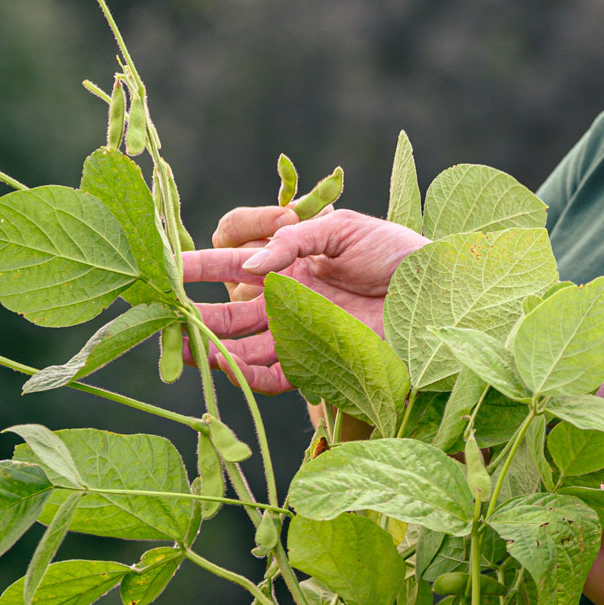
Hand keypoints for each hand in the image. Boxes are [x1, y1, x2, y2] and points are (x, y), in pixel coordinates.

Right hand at [180, 209, 426, 392]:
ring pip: (242, 344)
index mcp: (290, 261)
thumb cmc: (396, 251)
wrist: (442, 290)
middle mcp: (288, 299)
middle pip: (228, 308)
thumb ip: (294, 240)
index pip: (232, 261)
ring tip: (180, 344)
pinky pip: (273, 373)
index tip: (168, 266)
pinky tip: (223, 368)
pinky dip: (246, 374)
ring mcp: (300, 332)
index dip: (199, 265)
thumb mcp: (343, 229)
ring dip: (210, 347)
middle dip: (193, 311)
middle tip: (161, 313)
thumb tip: (250, 267)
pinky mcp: (318, 362)